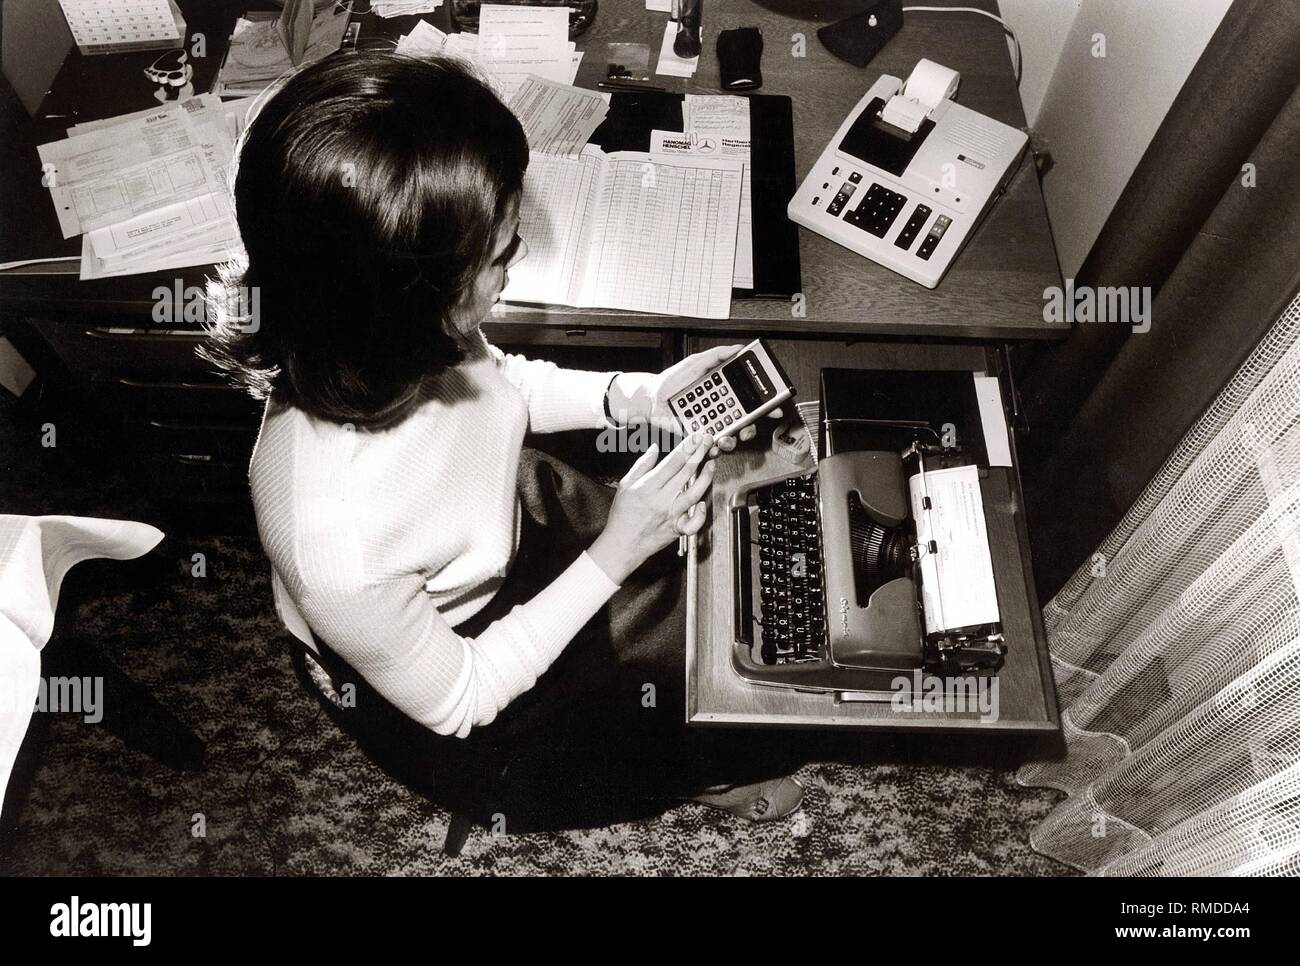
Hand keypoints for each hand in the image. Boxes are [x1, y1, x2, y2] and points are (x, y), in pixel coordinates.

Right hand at [587, 433, 714, 583]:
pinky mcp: (676, 528)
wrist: (622, 544)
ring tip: (711, 463)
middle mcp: (661, 499)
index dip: (687, 447)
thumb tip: (654, 449)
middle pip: (685, 472)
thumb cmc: (622, 516)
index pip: (672, 461)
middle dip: (699, 454)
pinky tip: (703, 502)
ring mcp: (671, 514)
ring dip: (705, 476)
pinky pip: (692, 523)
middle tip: (708, 441)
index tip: (695, 437)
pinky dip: (700, 513)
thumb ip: (642, 465)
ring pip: (693, 493)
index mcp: (648, 486)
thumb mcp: (625, 485)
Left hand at [607, 347, 782, 456]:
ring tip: (726, 438)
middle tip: (747, 430)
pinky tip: (713, 444)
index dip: (764, 406)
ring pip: (730, 437)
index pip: (748, 400)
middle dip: (750, 430)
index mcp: (723, 393)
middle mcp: (719, 410)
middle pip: (744, 423)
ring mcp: (709, 424)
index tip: (774, 410)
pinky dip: (714, 448)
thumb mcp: (696, 362)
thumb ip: (717, 355)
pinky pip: (710, 445)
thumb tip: (738, 348)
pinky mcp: (697, 435)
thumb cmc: (672, 380)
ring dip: (732, 441)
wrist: (651, 397)